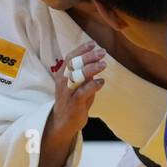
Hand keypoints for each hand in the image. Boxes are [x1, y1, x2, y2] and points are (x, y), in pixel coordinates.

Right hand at [37, 41, 106, 166]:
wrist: (63, 124)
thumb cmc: (73, 102)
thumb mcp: (78, 85)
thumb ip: (85, 74)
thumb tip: (96, 60)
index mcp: (62, 75)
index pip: (70, 58)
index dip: (81, 49)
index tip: (93, 43)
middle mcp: (62, 82)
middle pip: (73, 64)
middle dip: (88, 56)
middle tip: (102, 52)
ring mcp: (67, 93)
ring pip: (77, 76)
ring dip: (91, 69)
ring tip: (103, 64)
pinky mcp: (73, 104)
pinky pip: (83, 92)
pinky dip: (93, 86)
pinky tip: (101, 82)